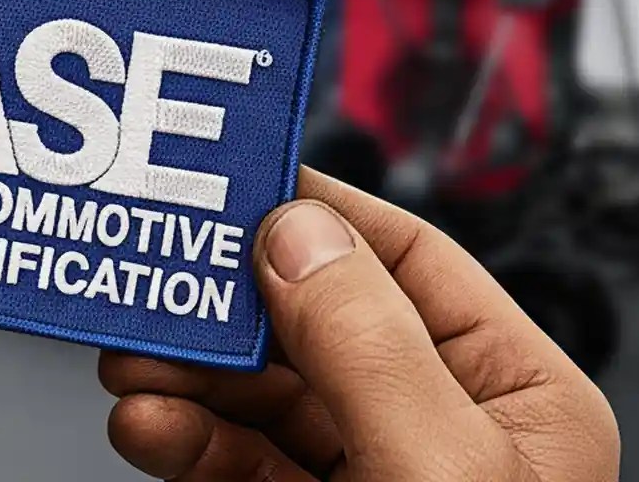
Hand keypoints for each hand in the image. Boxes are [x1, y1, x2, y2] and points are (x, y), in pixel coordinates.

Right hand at [101, 168, 619, 480]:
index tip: (230, 185)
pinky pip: (230, 462)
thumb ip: (368, 349)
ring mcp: (361, 476)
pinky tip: (144, 427)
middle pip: (310, 322)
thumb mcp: (438, 476)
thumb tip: (297, 233)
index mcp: (507, 393)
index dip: (315, 212)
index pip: (402, 261)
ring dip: (187, 373)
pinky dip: (179, 439)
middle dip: (226, 306)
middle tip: (155, 283)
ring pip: (257, 394)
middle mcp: (432, 425)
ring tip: (131, 361)